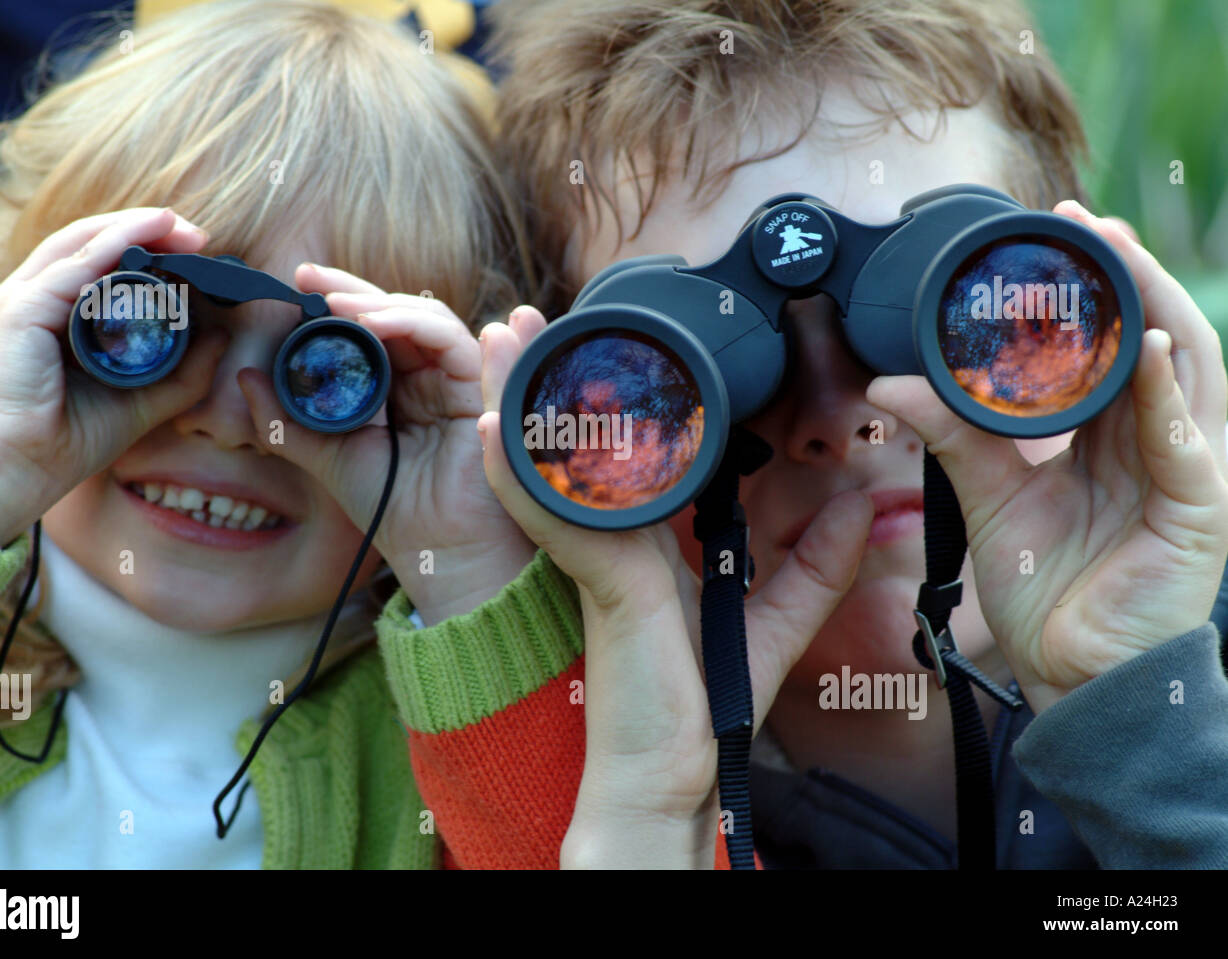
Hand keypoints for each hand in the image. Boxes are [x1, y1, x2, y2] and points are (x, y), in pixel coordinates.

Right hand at [0, 208, 227, 544]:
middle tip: (198, 234)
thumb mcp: (147, 398)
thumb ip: (186, 370)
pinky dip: (112, 244)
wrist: (25, 467)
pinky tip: (145, 237)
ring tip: (178, 225)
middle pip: (93, 241)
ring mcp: (25, 298)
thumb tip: (221, 335)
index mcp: (60, 311)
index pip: (104, 260)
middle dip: (147, 229)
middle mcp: (39, 296)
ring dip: (133, 227)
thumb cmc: (74, 437)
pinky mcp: (21, 309)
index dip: (149, 246)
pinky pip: (73, 266)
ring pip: (83, 242)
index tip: (198, 249)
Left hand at [237, 266, 536, 625]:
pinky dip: (415, 325)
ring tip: (337, 302)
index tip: (299, 281)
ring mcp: (456, 381)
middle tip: (311, 279)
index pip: (370, 328)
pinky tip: (376, 325)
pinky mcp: (479, 390)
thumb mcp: (327, 457)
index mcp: (397, 387)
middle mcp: (429, 377)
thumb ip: (287, 421)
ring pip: (425, 318)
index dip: (339, 299)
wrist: (435, 552)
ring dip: (380, 304)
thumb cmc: (390, 510)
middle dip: (354, 290)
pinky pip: (452, 341)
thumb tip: (245, 377)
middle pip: (397, 313)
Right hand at [477, 314, 873, 866]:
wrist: (682, 770)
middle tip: (522, 323)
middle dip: (543, 381)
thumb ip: (816, 567)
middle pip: (571, 444)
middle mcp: (614, 540)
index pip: (623, 455)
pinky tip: (495, 426)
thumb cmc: (710, 702)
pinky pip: (554, 518)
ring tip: (501, 339)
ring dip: (520, 398)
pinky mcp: (601, 582)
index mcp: (647, 542)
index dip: (607, 401)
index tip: (598, 351)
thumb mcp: (777, 622)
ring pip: (549, 465)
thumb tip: (855, 507)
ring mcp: (598, 558)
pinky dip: (522, 473)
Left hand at [867, 200, 1227, 713]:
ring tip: (1116, 254)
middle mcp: (1157, 440)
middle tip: (1082, 223)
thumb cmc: (1046, 586)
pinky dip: (1168, 394)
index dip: (1093, 288)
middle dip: (1125, 275)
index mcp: (1115, 433)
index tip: (1050, 236)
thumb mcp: (991, 497)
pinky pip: (1186, 443)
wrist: (1071, 670)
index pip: (1114, 344)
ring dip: (1153, 307)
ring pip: (1188, 369)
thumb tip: (889, 383)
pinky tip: (1149, 351)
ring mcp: (1186, 471)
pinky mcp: (1199, 510)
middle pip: (1156, 338)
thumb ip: (953, 437)